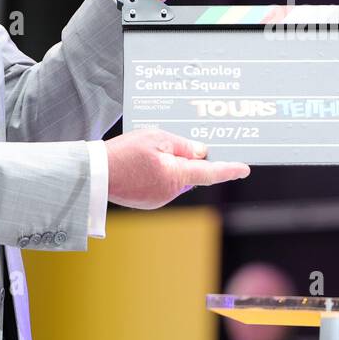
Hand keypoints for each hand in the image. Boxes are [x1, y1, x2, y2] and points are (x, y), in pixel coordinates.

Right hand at [104, 129, 249, 208]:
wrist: (94, 175)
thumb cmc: (123, 153)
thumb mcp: (156, 138)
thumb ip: (182, 145)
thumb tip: (201, 152)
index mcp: (176, 176)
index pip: (210, 173)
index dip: (229, 169)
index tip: (244, 169)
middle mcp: (171, 191)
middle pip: (191, 172)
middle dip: (187, 158)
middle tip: (171, 143)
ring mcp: (159, 199)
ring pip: (176, 177)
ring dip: (170, 164)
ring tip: (147, 152)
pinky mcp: (148, 201)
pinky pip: (162, 183)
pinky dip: (159, 172)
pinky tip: (142, 163)